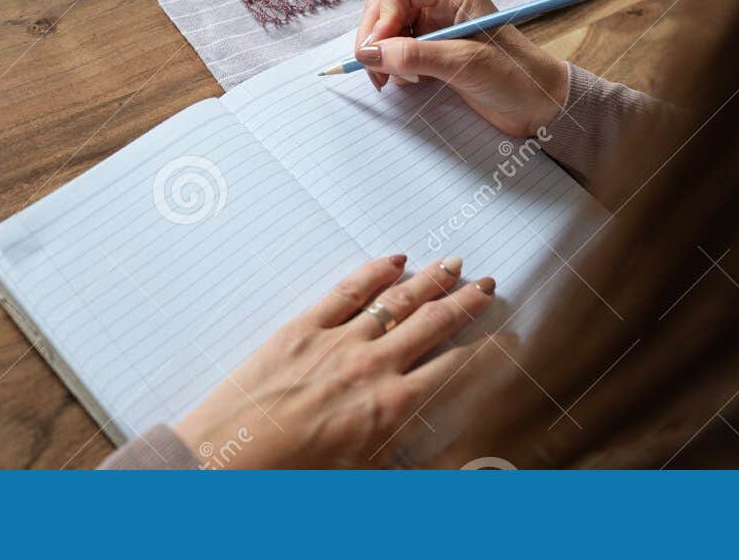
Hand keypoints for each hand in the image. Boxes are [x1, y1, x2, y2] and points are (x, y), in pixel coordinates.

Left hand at [173, 254, 497, 468]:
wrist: (230, 463)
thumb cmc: (295, 479)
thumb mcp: (365, 478)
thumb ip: (413, 464)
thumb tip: (461, 467)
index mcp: (391, 409)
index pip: (455, 370)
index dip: (487, 351)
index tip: (508, 336)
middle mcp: (372, 368)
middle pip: (432, 325)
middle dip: (465, 302)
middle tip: (487, 283)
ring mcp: (337, 343)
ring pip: (396, 301)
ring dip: (430, 281)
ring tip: (453, 264)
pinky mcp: (302, 328)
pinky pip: (346, 292)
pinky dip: (374, 273)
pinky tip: (394, 260)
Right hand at [354, 0, 569, 137]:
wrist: (542, 107)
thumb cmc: (517, 78)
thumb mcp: (465, 64)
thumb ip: (415, 55)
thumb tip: (369, 53)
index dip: (383, 14)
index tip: (378, 48)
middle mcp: (443, 8)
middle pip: (389, 6)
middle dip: (376, 36)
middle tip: (373, 68)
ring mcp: (438, 32)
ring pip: (390, 30)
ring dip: (381, 53)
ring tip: (390, 79)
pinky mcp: (435, 55)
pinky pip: (399, 51)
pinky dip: (392, 65)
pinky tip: (405, 82)